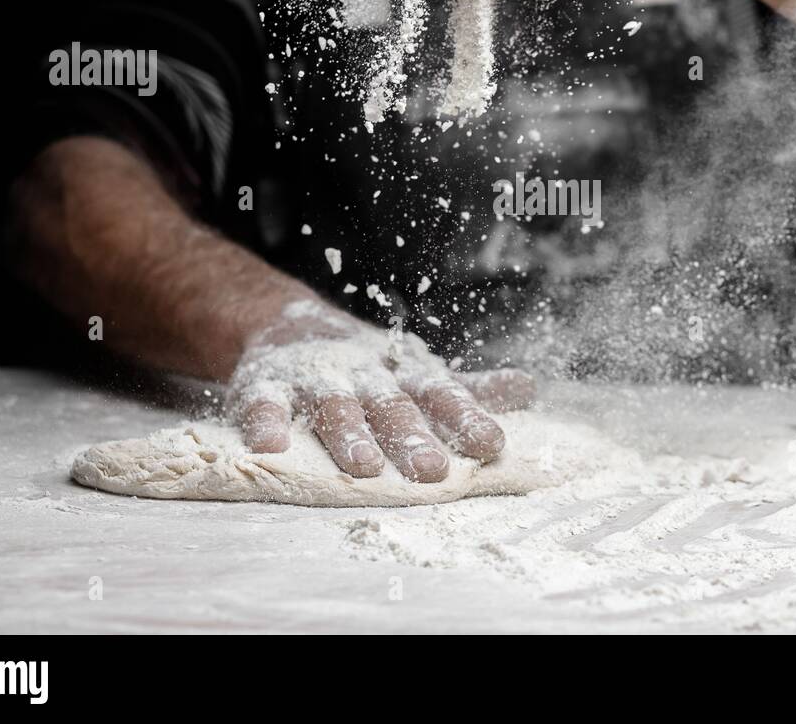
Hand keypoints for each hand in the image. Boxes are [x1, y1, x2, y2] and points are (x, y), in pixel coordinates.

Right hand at [225, 299, 533, 481]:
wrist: (289, 324)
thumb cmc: (370, 366)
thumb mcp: (419, 374)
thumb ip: (469, 389)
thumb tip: (529, 387)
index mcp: (405, 376)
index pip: (442, 396)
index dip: (466, 419)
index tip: (492, 444)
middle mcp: (365, 375)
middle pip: (391, 406)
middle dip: (412, 437)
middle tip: (434, 471)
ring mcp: (316, 377)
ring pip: (335, 406)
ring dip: (349, 434)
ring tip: (363, 466)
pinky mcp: (266, 383)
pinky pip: (265, 402)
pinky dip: (266, 421)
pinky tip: (271, 445)